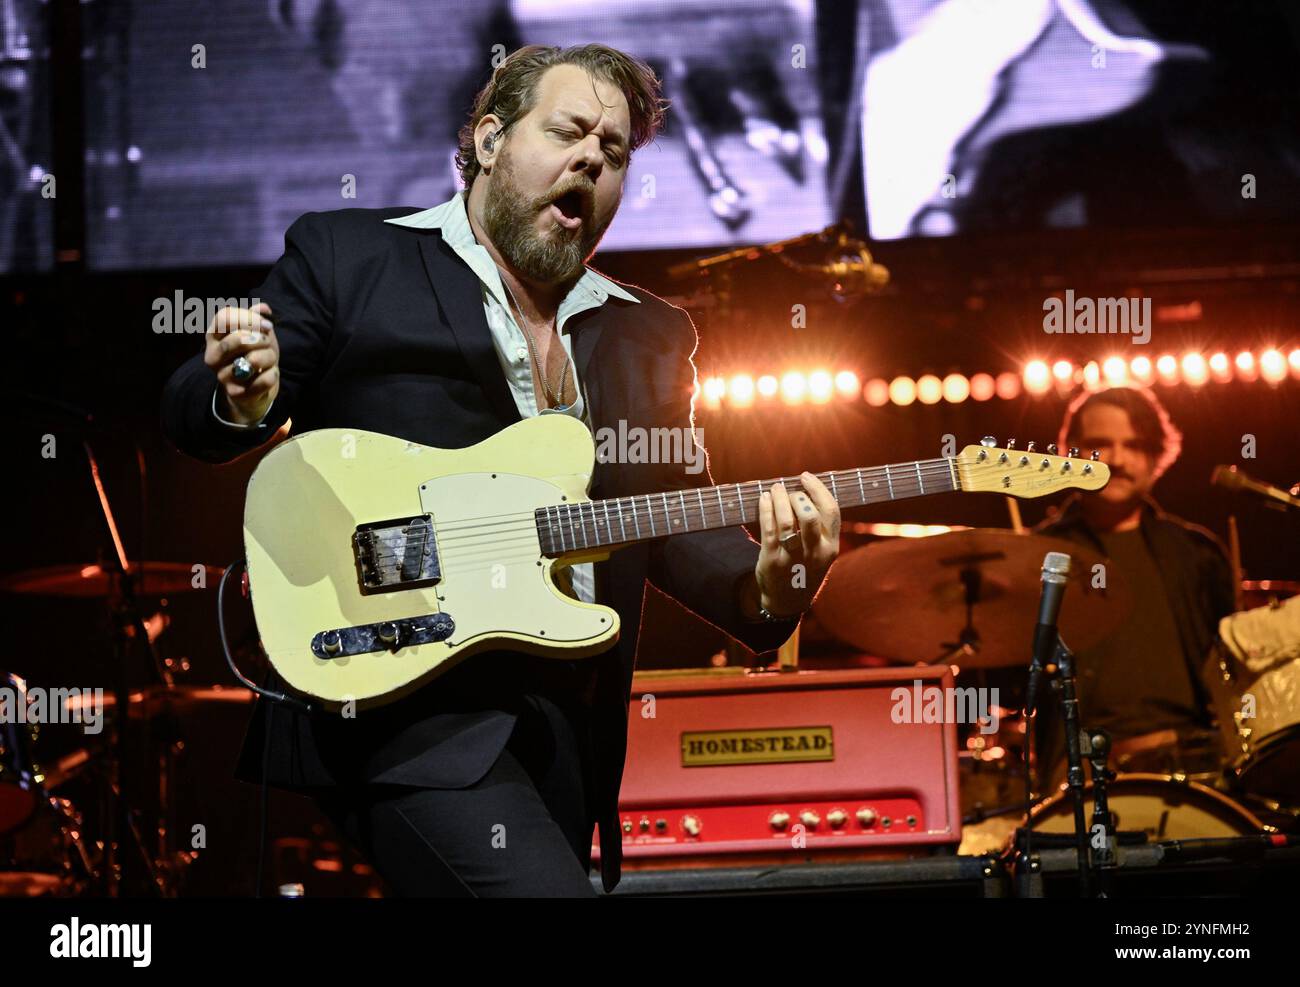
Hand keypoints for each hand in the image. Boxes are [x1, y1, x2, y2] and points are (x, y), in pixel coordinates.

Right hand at [204, 303, 279, 423]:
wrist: (253, 387)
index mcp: (213, 335)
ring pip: (253, 360)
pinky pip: (263, 380)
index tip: (267, 325)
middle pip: (237, 339)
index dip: (249, 318)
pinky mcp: (235, 393)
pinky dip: (273, 374)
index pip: (224, 317)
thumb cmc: (253, 353)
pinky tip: (269, 374)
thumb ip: (257, 317)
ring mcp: (221, 376)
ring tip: (269, 359)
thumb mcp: (256, 332)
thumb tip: (263, 308)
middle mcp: (212, 356)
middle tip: (267, 342)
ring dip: (270, 357)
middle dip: (261, 338)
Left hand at [754, 472, 840, 616]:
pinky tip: (764, 499)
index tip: (805, 477)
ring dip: (779, 500)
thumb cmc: (805, 568)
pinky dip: (765, 510)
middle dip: (797, 496)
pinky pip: (768, 530)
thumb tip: (805, 489)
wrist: (788, 601)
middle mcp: (815, 553)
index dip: (818, 489)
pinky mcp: (772, 561)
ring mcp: (793, 558)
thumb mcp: (821, 552)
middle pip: (810, 515)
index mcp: (831, 547)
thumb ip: (820, 527)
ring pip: (787, 522)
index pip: (831, 511)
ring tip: (775, 489)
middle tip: (788, 490)